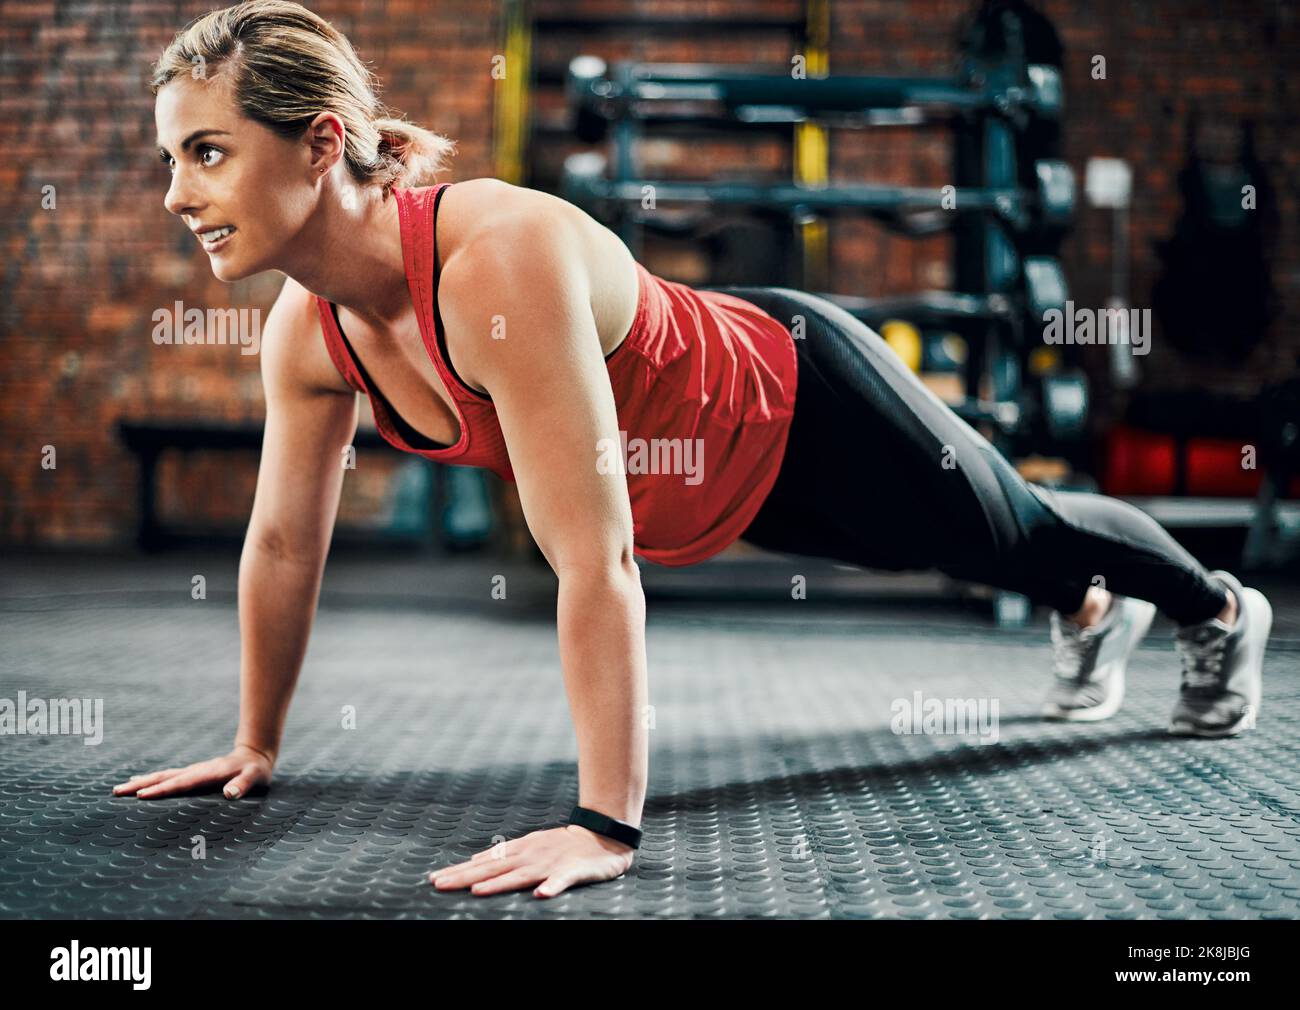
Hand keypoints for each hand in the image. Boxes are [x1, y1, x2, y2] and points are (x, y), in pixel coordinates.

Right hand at [110, 744, 274, 799]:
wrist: (255, 755)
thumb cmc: (256, 771)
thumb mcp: (255, 778)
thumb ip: (243, 785)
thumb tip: (230, 794)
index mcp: (208, 774)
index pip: (181, 783)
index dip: (162, 790)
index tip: (141, 795)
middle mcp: (196, 771)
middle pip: (164, 777)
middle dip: (141, 785)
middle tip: (117, 792)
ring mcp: (193, 771)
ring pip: (163, 776)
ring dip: (141, 782)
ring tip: (120, 789)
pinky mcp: (193, 773)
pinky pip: (168, 777)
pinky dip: (152, 780)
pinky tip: (141, 783)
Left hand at [429, 824, 634, 898]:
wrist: (602, 835)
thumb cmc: (564, 844)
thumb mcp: (531, 845)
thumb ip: (505, 854)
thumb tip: (475, 861)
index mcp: (520, 851)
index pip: (484, 863)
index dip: (459, 871)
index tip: (435, 879)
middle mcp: (530, 856)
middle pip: (493, 869)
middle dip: (465, 877)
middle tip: (439, 885)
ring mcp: (551, 863)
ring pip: (521, 875)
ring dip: (499, 883)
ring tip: (477, 891)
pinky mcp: (573, 871)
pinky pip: (561, 881)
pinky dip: (552, 887)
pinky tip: (541, 895)